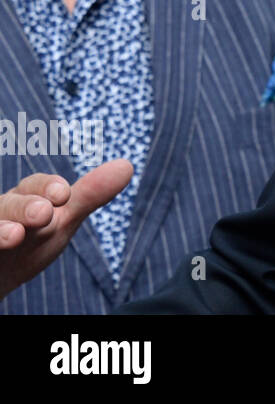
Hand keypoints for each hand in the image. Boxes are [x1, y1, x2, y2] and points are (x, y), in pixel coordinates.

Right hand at [0, 160, 131, 299]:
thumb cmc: (28, 243)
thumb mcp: (60, 221)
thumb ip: (90, 195)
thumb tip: (127, 165)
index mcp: (23, 199)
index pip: (34, 187)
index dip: (46, 188)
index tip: (63, 195)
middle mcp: (0, 212)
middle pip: (8, 205)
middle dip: (24, 208)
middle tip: (43, 214)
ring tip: (13, 236)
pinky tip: (1, 242)